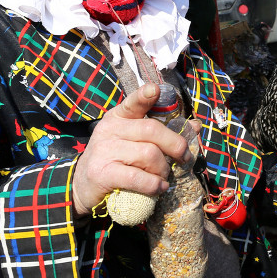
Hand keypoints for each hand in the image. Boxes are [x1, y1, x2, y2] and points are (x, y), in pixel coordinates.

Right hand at [71, 83, 196, 215]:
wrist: (82, 185)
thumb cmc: (115, 160)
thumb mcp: (133, 141)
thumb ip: (160, 133)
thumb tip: (194, 126)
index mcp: (118, 117)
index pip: (133, 103)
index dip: (144, 96)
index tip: (155, 90)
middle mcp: (109, 129)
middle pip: (151, 130)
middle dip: (175, 145)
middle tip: (183, 158)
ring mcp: (104, 151)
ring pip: (149, 154)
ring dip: (163, 169)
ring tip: (163, 177)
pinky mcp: (103, 173)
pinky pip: (137, 177)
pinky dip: (154, 184)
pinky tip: (159, 188)